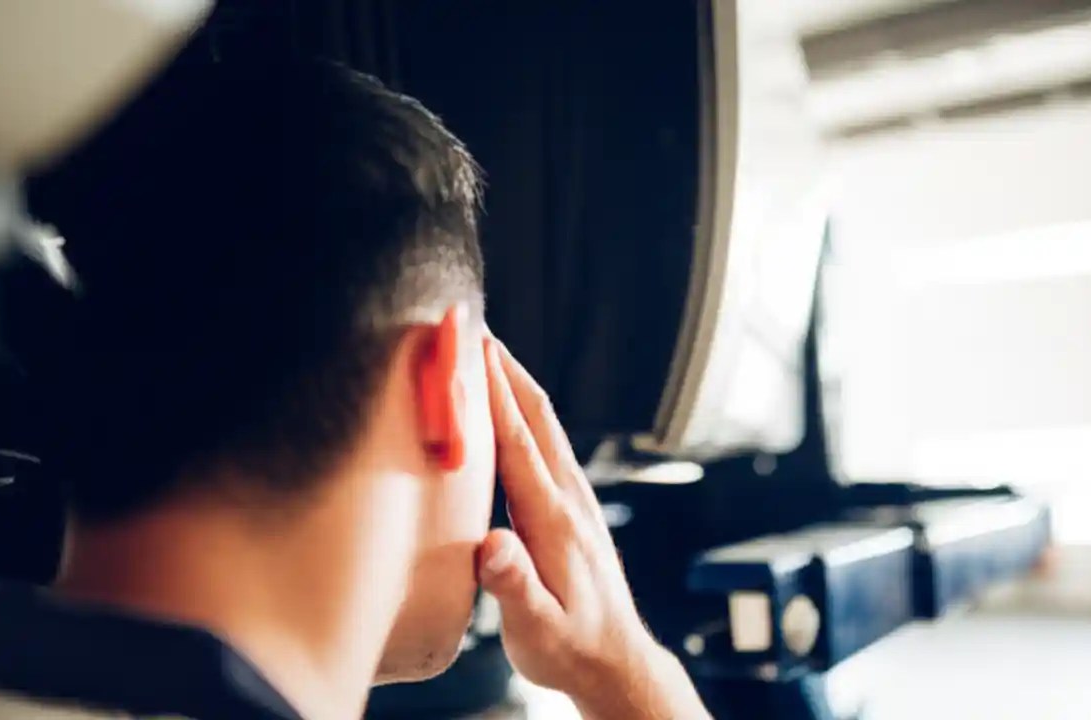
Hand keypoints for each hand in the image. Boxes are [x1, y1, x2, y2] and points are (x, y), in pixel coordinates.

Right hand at [477, 340, 709, 719]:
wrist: (614, 661)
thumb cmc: (571, 648)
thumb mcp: (539, 629)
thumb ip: (515, 586)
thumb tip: (491, 546)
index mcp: (554, 522)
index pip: (520, 445)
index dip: (494, 396)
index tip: (477, 351)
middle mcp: (569, 500)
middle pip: (537, 420)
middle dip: (507, 371)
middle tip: (479, 330)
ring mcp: (574, 502)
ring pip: (544, 428)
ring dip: (517, 387)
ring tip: (491, 354)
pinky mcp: (572, 509)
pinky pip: (546, 447)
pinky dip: (524, 416)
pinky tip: (509, 414)